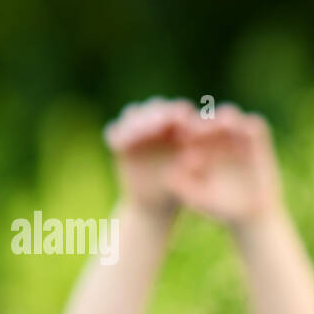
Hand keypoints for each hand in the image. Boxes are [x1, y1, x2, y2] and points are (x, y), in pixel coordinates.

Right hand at [103, 99, 193, 215]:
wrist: (155, 205)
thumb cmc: (180, 191)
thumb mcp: (191, 180)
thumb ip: (194, 166)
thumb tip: (199, 158)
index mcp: (180, 127)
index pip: (179, 111)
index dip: (180, 113)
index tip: (182, 119)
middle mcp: (158, 122)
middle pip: (155, 108)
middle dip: (157, 113)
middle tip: (159, 121)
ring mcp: (137, 129)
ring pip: (133, 115)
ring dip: (135, 121)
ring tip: (138, 133)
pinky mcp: (121, 140)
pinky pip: (114, 132)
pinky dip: (116, 134)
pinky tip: (118, 143)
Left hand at [166, 105, 283, 228]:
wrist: (252, 213)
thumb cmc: (220, 207)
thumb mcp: (200, 200)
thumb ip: (185, 189)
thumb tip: (168, 177)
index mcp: (197, 145)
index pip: (188, 130)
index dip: (184, 130)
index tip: (180, 136)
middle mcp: (216, 136)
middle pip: (207, 120)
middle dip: (203, 122)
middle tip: (200, 128)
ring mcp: (238, 136)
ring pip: (231, 116)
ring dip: (227, 118)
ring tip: (224, 123)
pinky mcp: (258, 141)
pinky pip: (256, 126)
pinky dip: (251, 125)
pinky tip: (248, 131)